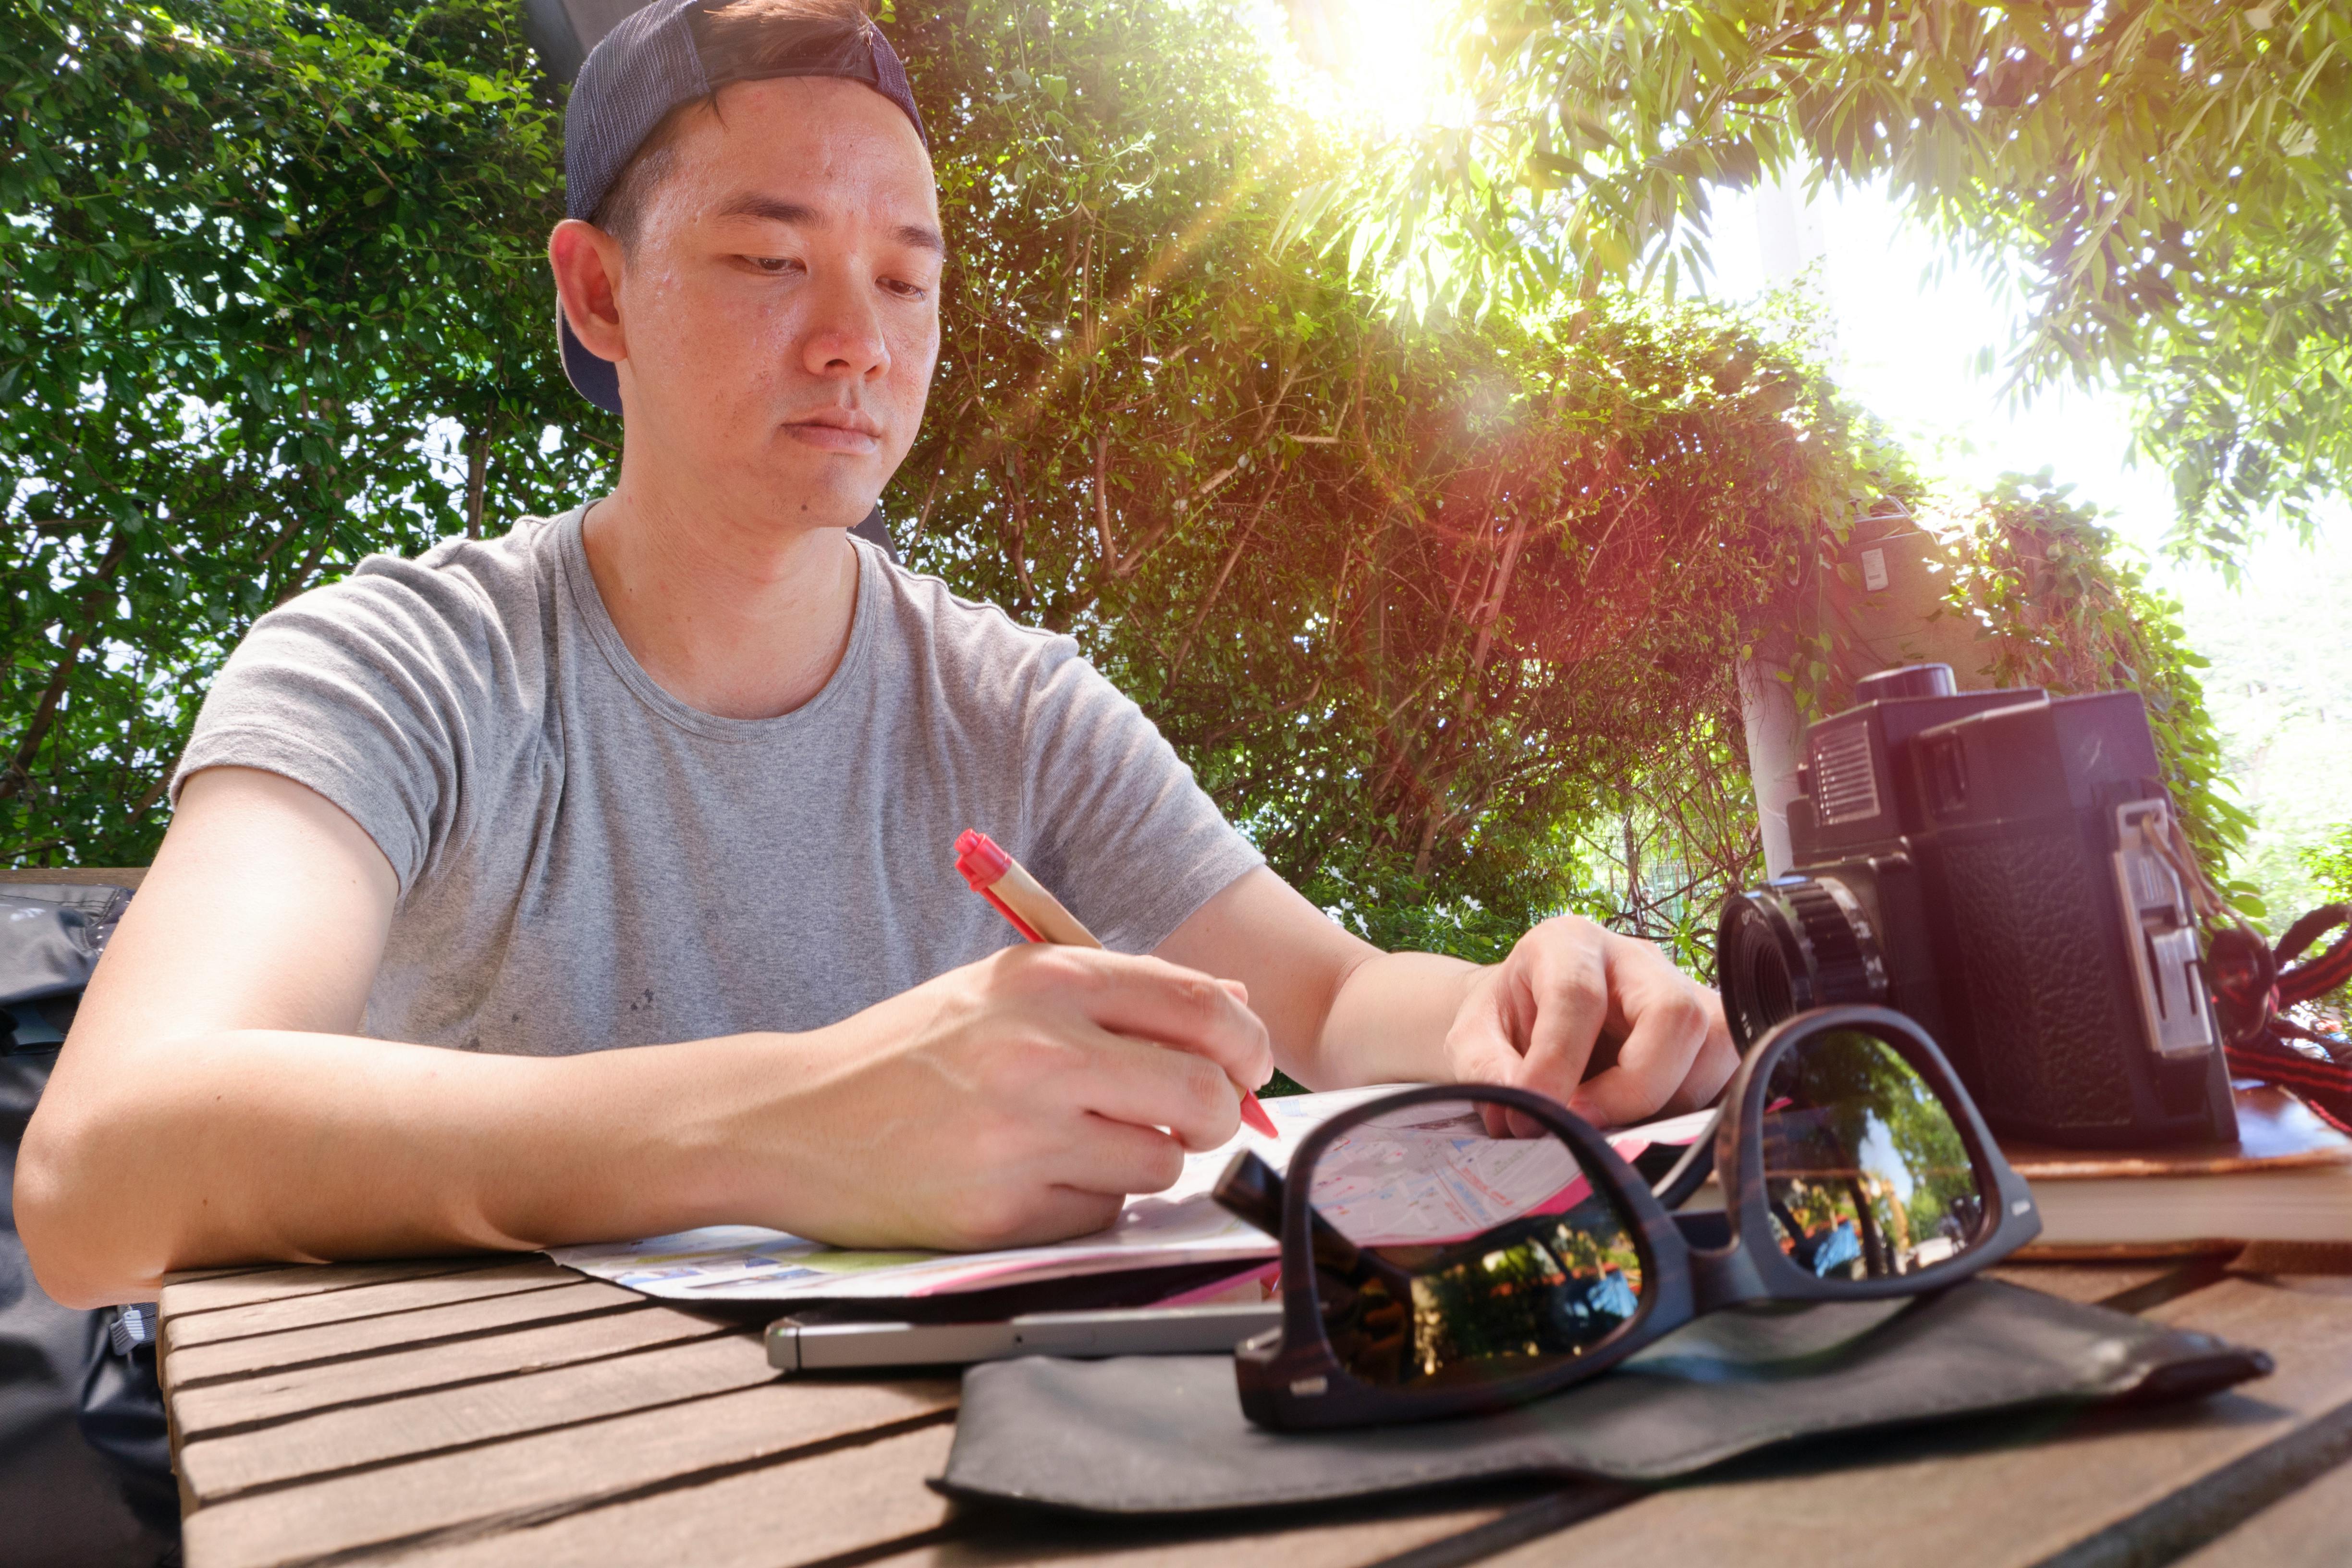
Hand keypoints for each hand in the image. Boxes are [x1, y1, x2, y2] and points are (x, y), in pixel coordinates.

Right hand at [742, 945, 1273, 1250]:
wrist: (798, 1119)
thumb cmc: (913, 1051)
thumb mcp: (1007, 989)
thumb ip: (1120, 992)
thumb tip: (1236, 1010)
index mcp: (1046, 980)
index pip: (1201, 1006)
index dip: (1245, 1042)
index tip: (1244, 1063)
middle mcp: (1041, 1052)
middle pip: (1203, 1093)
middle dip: (1218, 1113)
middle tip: (1194, 1118)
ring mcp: (1022, 1136)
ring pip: (1161, 1163)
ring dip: (1146, 1160)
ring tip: (1085, 1141)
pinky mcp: (1003, 1211)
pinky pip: (1103, 1214)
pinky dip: (1089, 1201)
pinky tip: (1035, 1176)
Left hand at [1441, 915, 1736, 1134]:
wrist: (1530, 1015)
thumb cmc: (1506, 1023)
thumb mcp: (1471, 1038)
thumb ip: (1485, 1070)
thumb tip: (1524, 1112)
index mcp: (1569, 943)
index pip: (1577, 995)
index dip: (1558, 1062)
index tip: (1537, 1115)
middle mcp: (1636, 957)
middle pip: (1672, 1013)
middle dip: (1635, 1087)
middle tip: (1588, 1127)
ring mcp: (1684, 989)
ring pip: (1715, 1046)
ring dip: (1667, 1106)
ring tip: (1613, 1127)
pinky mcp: (1712, 1029)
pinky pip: (1730, 1071)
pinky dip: (1694, 1110)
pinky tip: (1648, 1124)